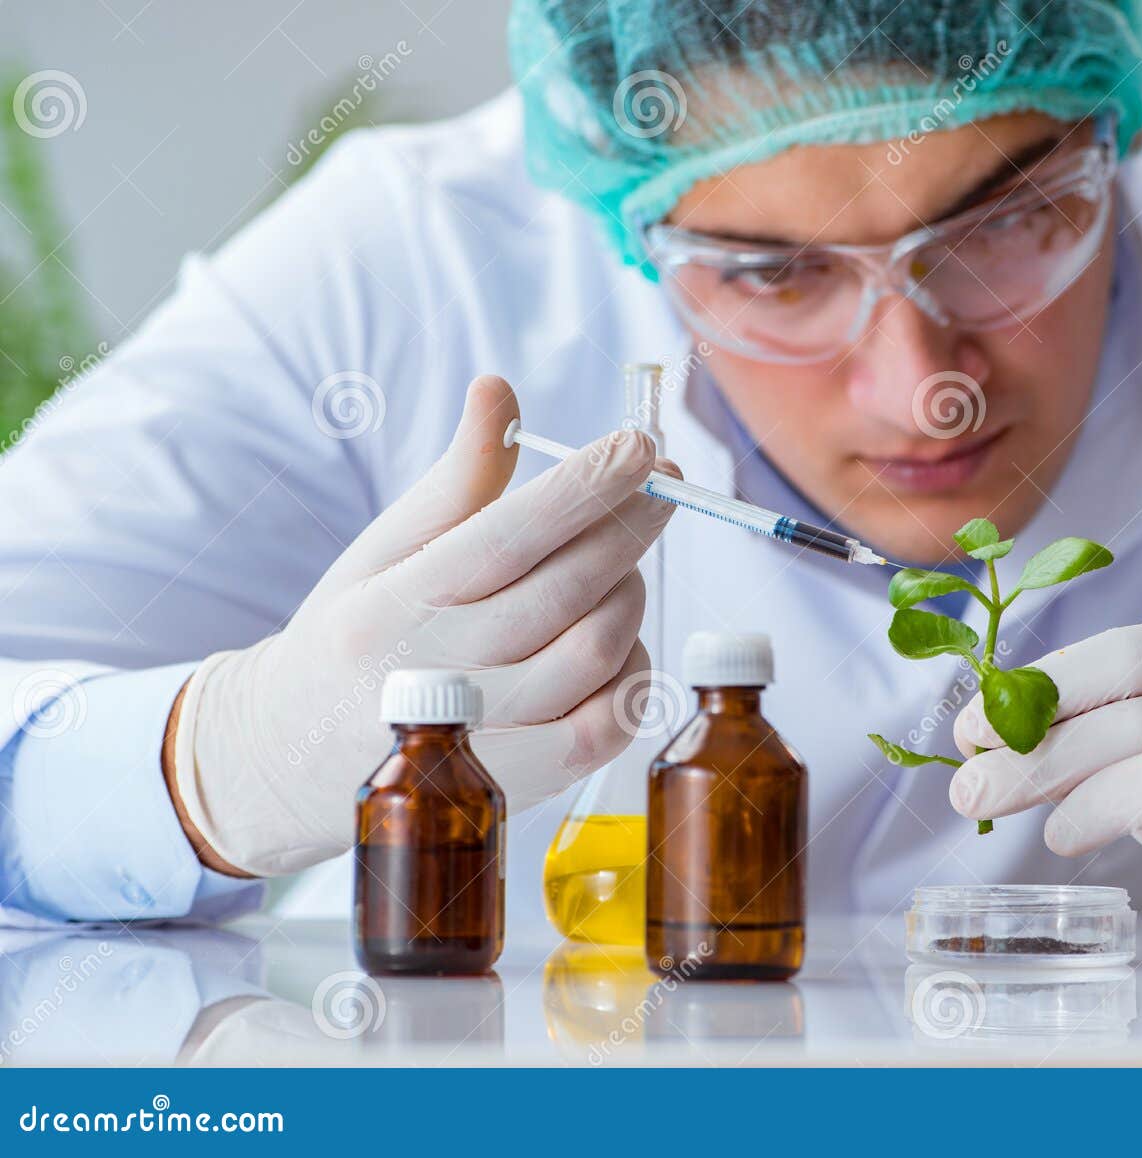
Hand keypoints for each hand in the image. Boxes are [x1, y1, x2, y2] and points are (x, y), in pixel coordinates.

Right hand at [173, 376, 673, 875]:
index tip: (641, 447)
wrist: (284, 760)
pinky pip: (603, 727)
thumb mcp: (381, 553)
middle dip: (631, 527)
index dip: (583, 489)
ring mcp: (475, 741)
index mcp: (394, 605)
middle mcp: (430, 677)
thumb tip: (499, 388)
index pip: (506, 537)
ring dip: (631, 597)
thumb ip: (456, 480)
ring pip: (594, 655)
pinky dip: (632, 676)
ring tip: (624, 568)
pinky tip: (619, 645)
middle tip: (665, 485)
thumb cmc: (348, 638)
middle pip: (564, 593)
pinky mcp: (513, 787)